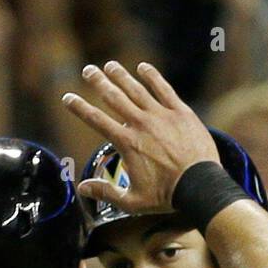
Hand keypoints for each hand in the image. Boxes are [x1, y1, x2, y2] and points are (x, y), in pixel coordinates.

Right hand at [64, 61, 219, 212]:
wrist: (200, 185)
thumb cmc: (166, 196)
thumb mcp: (132, 201)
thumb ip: (106, 192)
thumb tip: (82, 189)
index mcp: (126, 143)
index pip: (96, 120)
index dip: (79, 108)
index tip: (67, 97)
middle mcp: (140, 124)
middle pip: (114, 97)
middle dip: (99, 82)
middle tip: (88, 70)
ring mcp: (161, 115)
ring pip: (137, 89)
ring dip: (121, 76)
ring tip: (110, 65)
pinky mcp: (180, 112)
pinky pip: (164, 89)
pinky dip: (152, 77)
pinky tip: (143, 67)